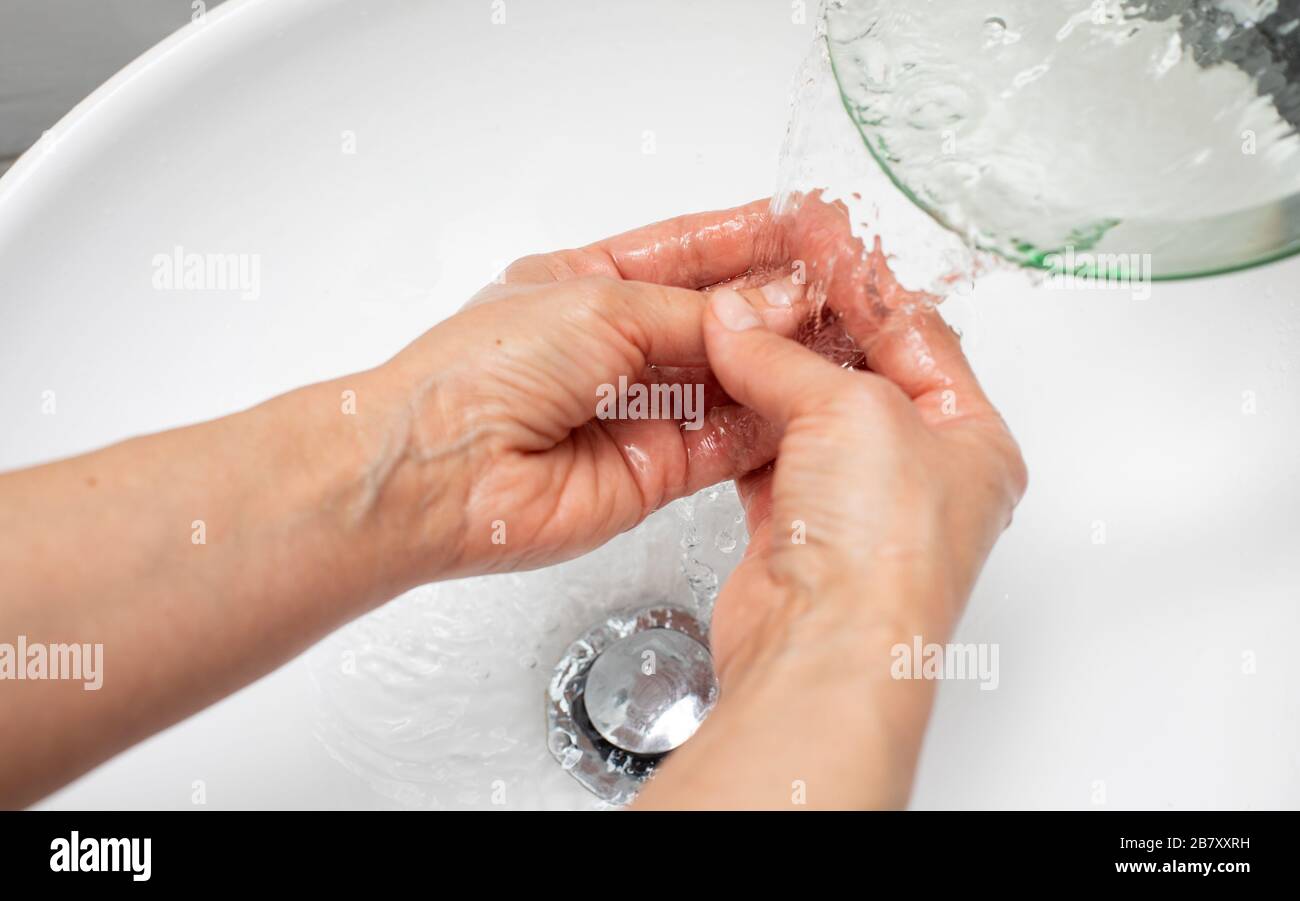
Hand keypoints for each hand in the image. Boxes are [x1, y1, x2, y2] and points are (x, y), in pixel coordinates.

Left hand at [379, 201, 809, 579]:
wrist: (444, 471)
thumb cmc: (490, 369)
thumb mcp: (602, 304)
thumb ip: (699, 312)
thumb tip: (778, 302)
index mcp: (587, 285)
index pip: (687, 253)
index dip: (751, 238)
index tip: (814, 226)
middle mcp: (615, 347)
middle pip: (717, 318)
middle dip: (780, 301)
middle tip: (847, 285)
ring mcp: (636, 410)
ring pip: (731, 380)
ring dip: (784, 361)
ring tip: (850, 337)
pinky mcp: (655, 472)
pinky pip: (728, 444)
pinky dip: (769, 423)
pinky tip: (813, 397)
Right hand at [634, 194, 1026, 808]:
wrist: (824, 650)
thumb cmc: (883, 556)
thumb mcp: (851, 411)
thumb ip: (786, 356)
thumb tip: (739, 323)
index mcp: (973, 439)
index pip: (918, 333)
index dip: (864, 281)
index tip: (815, 241)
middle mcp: (922, 474)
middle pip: (863, 372)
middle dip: (810, 324)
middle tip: (765, 275)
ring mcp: (860, 507)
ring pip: (811, 416)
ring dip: (770, 372)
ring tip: (731, 322)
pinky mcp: (802, 534)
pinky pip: (771, 459)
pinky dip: (743, 426)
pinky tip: (720, 389)